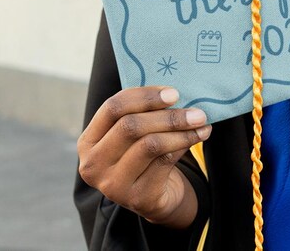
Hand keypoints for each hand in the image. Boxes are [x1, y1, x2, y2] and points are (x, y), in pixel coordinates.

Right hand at [77, 86, 210, 228]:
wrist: (153, 196)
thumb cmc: (141, 155)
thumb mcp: (133, 135)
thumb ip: (142, 113)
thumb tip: (174, 92)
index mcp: (88, 142)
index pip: (112, 108)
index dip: (144, 96)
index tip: (173, 93)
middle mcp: (93, 165)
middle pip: (131, 126)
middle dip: (167, 116)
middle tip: (196, 111)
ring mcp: (113, 185)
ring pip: (150, 145)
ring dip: (181, 130)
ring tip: (201, 123)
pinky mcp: (137, 198)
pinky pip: (165, 162)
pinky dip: (185, 145)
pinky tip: (199, 136)